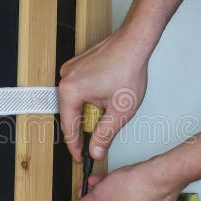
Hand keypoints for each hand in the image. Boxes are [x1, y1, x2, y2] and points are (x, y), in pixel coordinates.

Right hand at [59, 27, 149, 162]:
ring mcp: (70, 71)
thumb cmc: (128, 68)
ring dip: (88, 113)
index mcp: (70, 91)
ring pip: (75, 103)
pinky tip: (105, 99)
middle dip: (84, 129)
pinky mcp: (77, 66)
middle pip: (70, 115)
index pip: (69, 128)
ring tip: (107, 115)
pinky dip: (89, 100)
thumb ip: (105, 135)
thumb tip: (95, 151)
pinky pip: (78, 91)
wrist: (134, 42)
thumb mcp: (120, 110)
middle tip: (95, 143)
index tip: (80, 158)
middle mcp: (65, 79)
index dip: (76, 147)